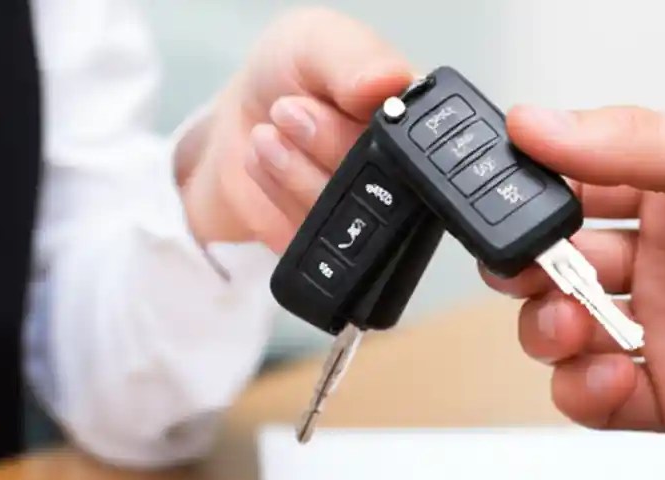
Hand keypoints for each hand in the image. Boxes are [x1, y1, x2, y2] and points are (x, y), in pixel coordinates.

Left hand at [176, 8, 411, 250]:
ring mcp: (372, 224)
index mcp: (421, 127)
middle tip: (288, 112)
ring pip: (349, 223)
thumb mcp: (319, 41)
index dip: (381, 132)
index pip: (427, 151)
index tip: (341, 98)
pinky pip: (314, 245)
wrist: (237, 123)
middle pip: (390, 191)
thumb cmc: (289, 75)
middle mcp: (407, 181)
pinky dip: (278, 201)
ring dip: (295, 171)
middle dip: (329, 145)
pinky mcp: (334, 254)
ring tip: (269, 136)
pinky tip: (265, 166)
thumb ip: (357, 56)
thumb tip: (391, 81)